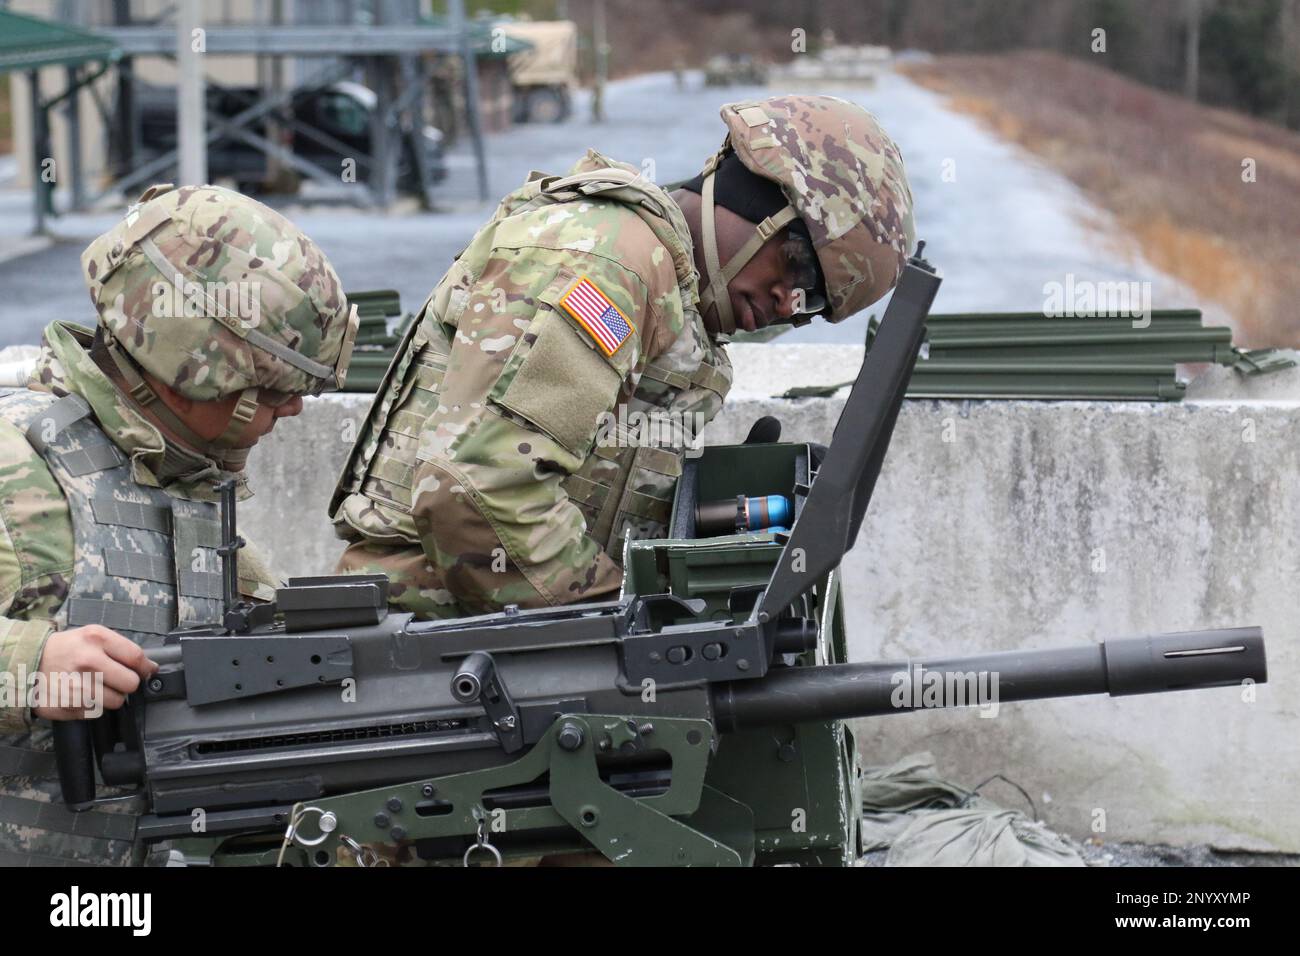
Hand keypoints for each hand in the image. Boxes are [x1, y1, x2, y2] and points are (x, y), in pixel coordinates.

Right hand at [32, 625, 157, 719]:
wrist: (27, 664)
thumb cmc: (66, 649)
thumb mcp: (91, 636)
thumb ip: (121, 648)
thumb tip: (150, 667)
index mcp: (97, 639)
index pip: (136, 657)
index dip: (145, 668)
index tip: (146, 671)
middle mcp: (88, 661)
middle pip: (131, 683)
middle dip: (127, 684)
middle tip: (115, 680)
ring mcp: (77, 686)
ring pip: (116, 701)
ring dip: (110, 697)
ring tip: (95, 687)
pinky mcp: (68, 706)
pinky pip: (97, 712)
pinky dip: (93, 706)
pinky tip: (81, 695)